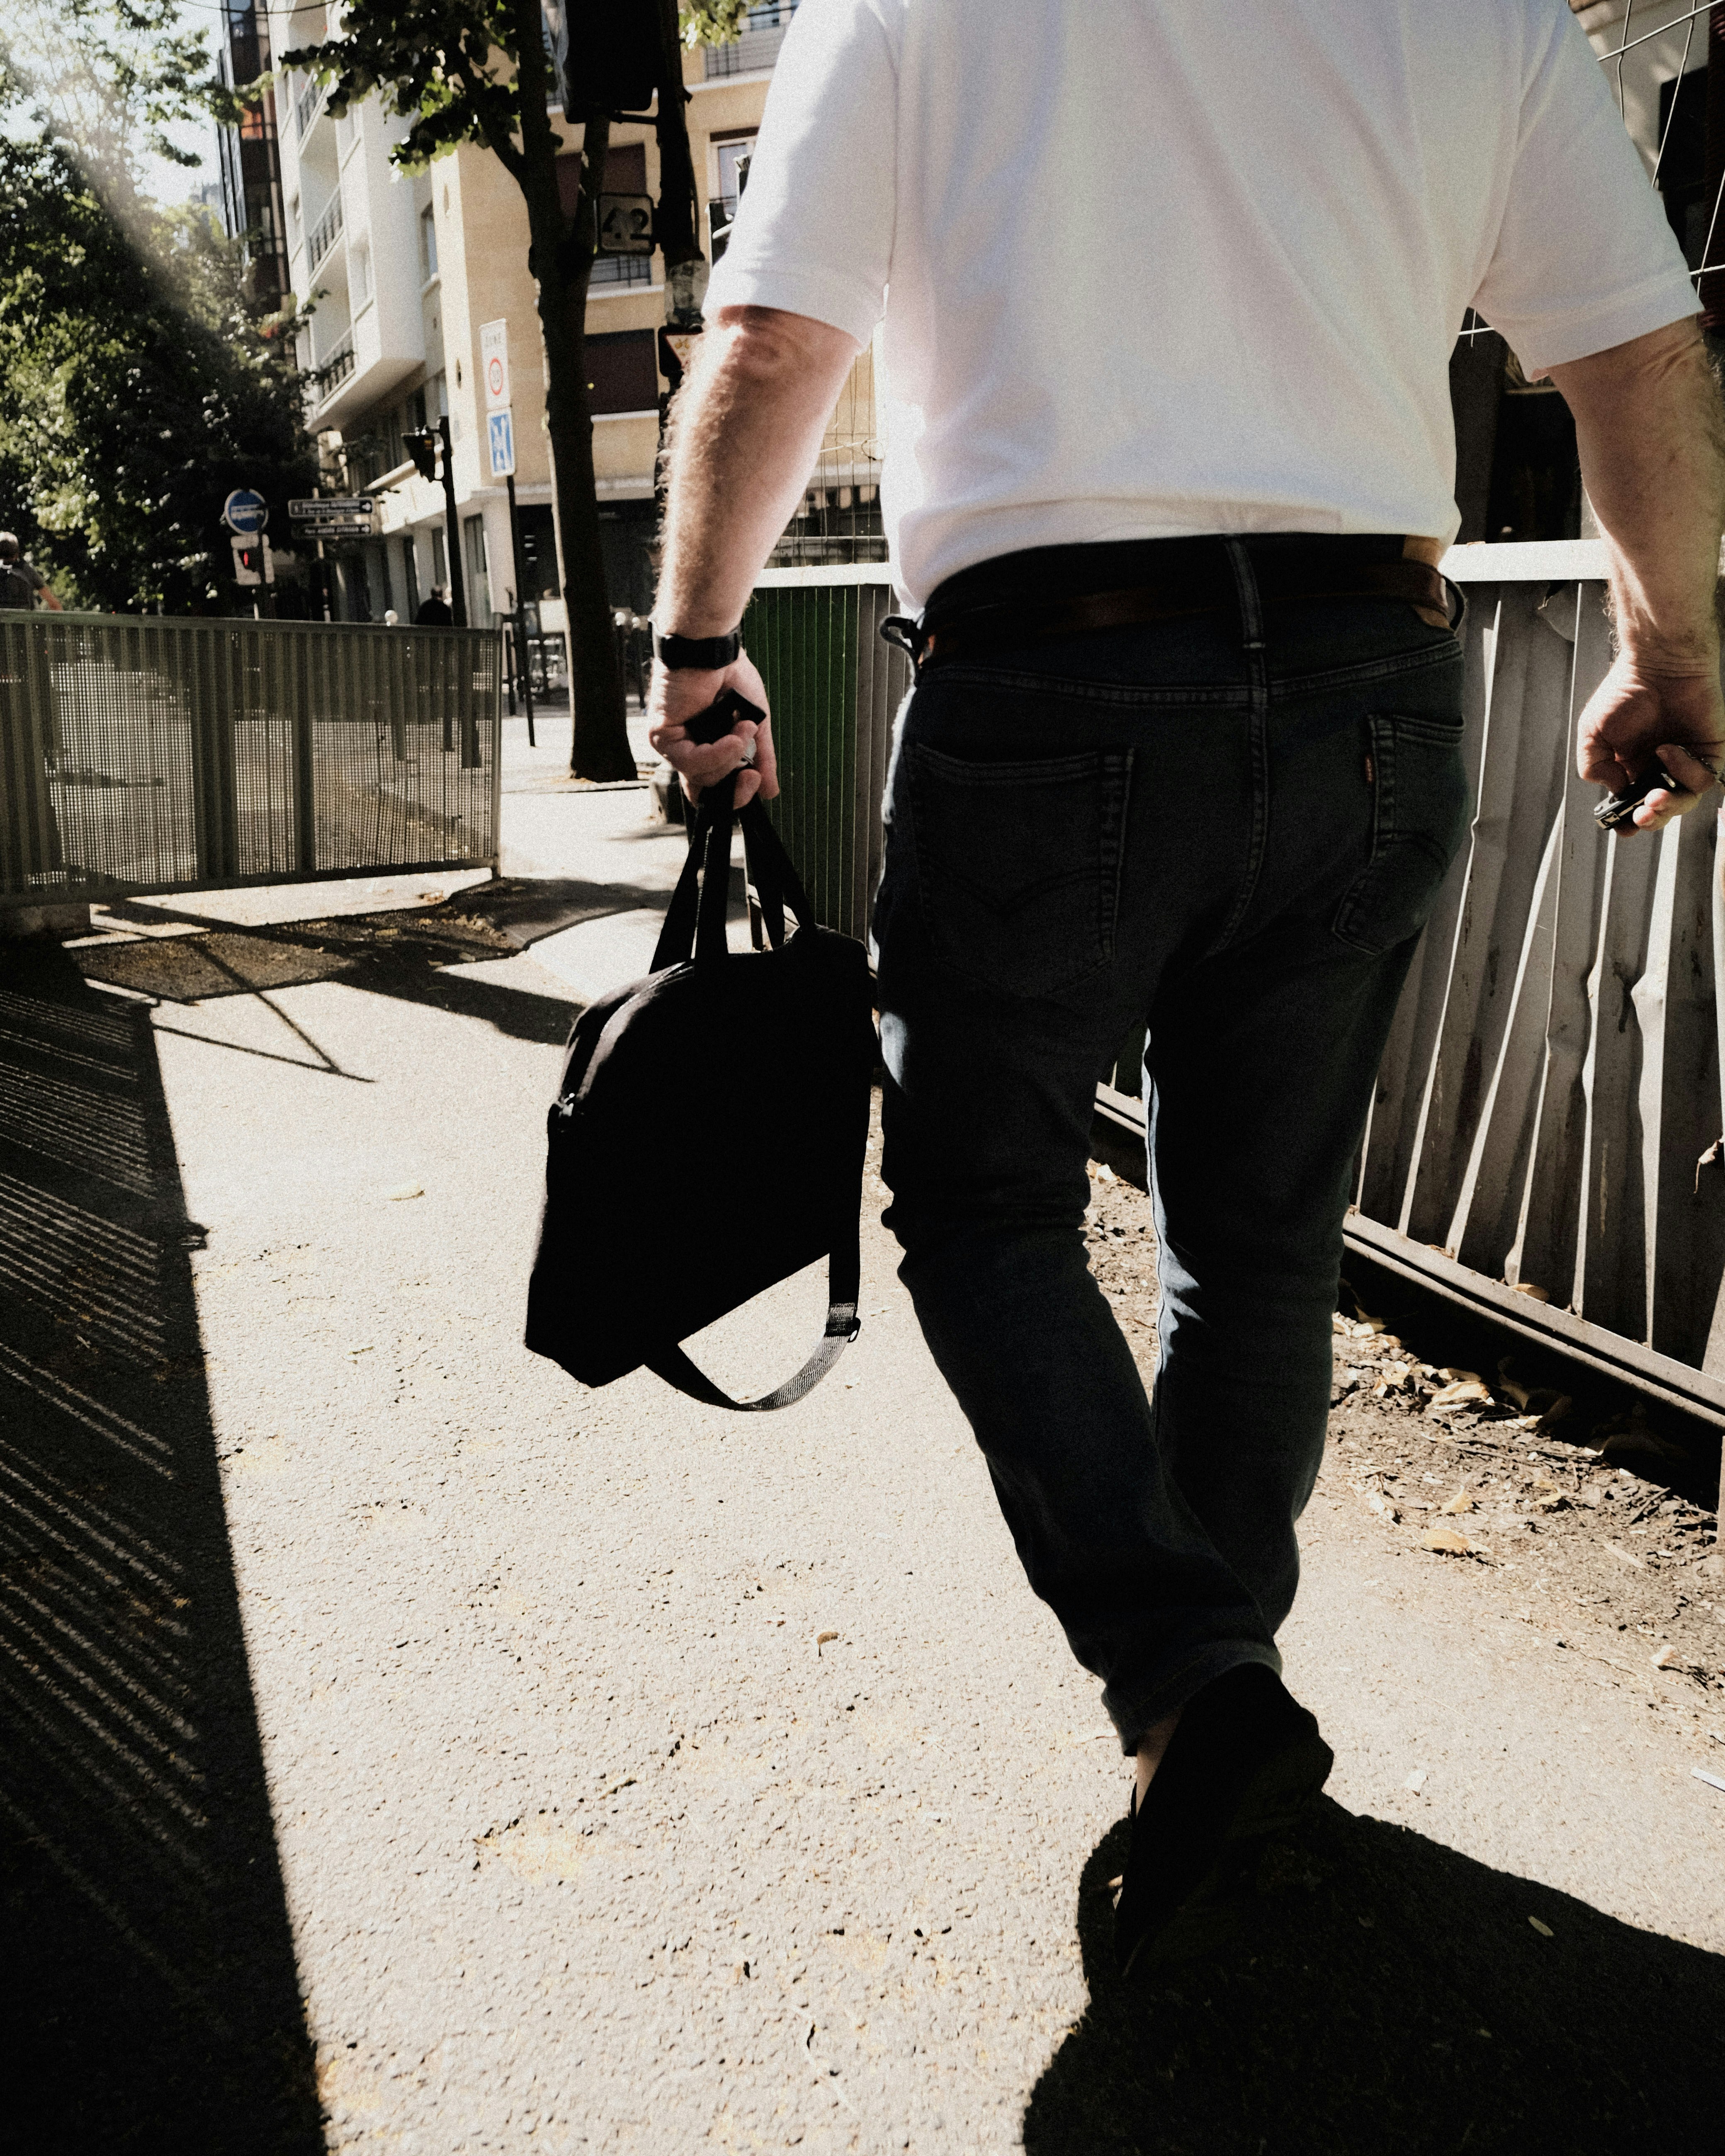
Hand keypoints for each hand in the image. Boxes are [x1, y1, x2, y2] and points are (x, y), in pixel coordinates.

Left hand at [646, 650, 778, 807]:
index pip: (714, 789)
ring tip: (743, 732)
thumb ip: (760, 758)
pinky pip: (691, 762)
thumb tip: (770, 790)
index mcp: (706, 748)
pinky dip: (717, 752)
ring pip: (701, 779)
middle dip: (734, 788)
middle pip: (707, 791)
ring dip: (729, 759)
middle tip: (752, 774)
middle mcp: (687, 750)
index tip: (755, 780)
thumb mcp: (754, 724)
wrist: (715, 649)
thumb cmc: (731, 676)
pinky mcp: (663, 736)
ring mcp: (673, 745)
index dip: (735, 795)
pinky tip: (732, 736)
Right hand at [1574, 655, 1724, 832]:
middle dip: (1650, 819)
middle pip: (1661, 810)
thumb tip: (1615, 788)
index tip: (1622, 827)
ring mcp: (1687, 760)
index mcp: (1632, 766)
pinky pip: (1705, 779)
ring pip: (1684, 801)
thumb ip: (1593, 766)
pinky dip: (1685, 772)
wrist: (1660, 661)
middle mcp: (1659, 768)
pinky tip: (1669, 752)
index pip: (1633, 804)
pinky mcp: (1712, 752)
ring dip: (1668, 806)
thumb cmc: (1626, 689)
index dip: (1628, 821)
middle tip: (1640, 816)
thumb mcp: (1591, 731)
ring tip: (1654, 795)